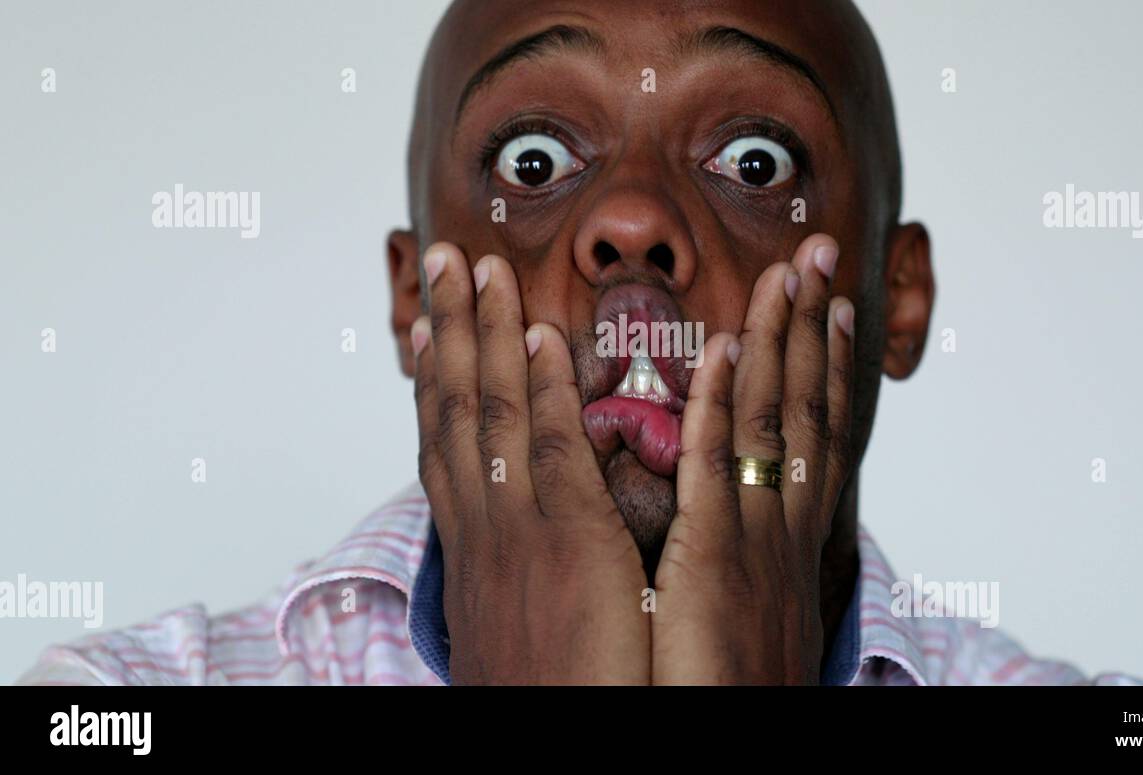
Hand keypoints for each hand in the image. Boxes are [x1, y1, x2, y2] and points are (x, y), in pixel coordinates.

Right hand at [411, 243, 649, 683]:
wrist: (555, 742)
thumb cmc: (548, 694)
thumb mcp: (517, 617)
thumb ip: (519, 564)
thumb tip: (521, 538)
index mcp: (476, 548)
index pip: (448, 445)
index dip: (439, 377)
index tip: (436, 325)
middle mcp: (484, 528)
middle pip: (456, 409)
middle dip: (450, 329)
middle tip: (443, 261)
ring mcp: (519, 531)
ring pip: (492, 413)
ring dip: (486, 333)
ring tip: (479, 268)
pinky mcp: (569, 545)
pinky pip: (553, 449)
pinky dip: (544, 389)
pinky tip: (540, 335)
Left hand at [651, 234, 855, 683]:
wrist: (735, 740)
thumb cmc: (734, 686)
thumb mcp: (755, 604)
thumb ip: (748, 550)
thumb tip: (741, 517)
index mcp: (790, 538)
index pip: (814, 434)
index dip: (824, 365)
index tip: (828, 309)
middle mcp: (784, 527)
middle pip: (803, 408)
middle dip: (811, 327)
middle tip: (820, 254)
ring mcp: (754, 538)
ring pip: (770, 421)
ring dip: (778, 340)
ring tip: (786, 274)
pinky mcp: (712, 560)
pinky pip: (716, 468)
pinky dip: (719, 404)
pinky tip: (721, 347)